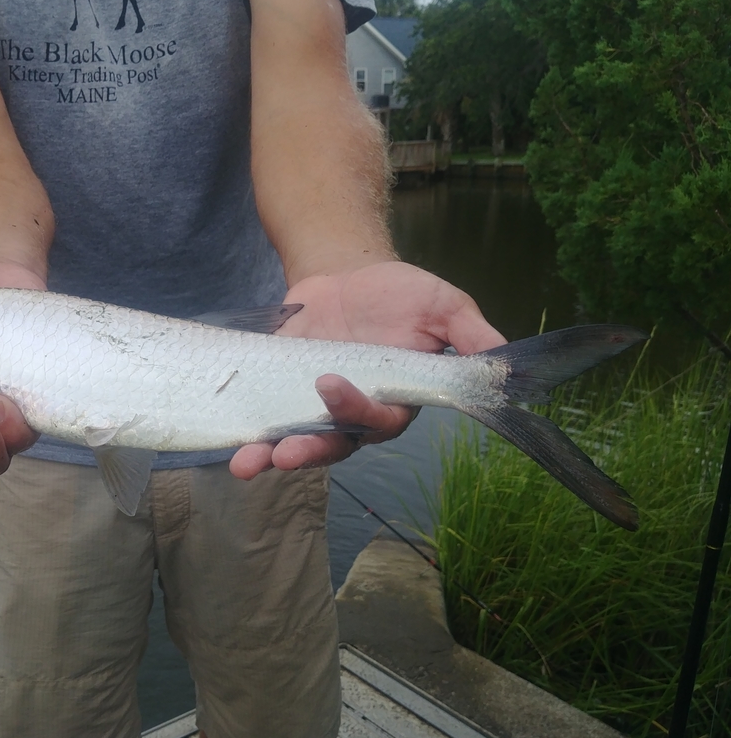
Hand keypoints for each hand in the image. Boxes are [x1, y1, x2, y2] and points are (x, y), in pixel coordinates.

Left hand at [229, 261, 506, 478]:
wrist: (345, 273)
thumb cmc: (401, 294)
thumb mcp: (443, 305)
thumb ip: (470, 335)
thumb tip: (505, 365)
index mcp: (395, 399)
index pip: (381, 422)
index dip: (359, 413)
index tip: (332, 386)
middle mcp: (355, 412)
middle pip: (335, 444)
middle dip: (310, 450)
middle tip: (285, 453)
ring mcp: (315, 406)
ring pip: (299, 441)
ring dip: (274, 454)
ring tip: (248, 464)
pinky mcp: (282, 392)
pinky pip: (268, 419)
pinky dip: (251, 435)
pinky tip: (233, 448)